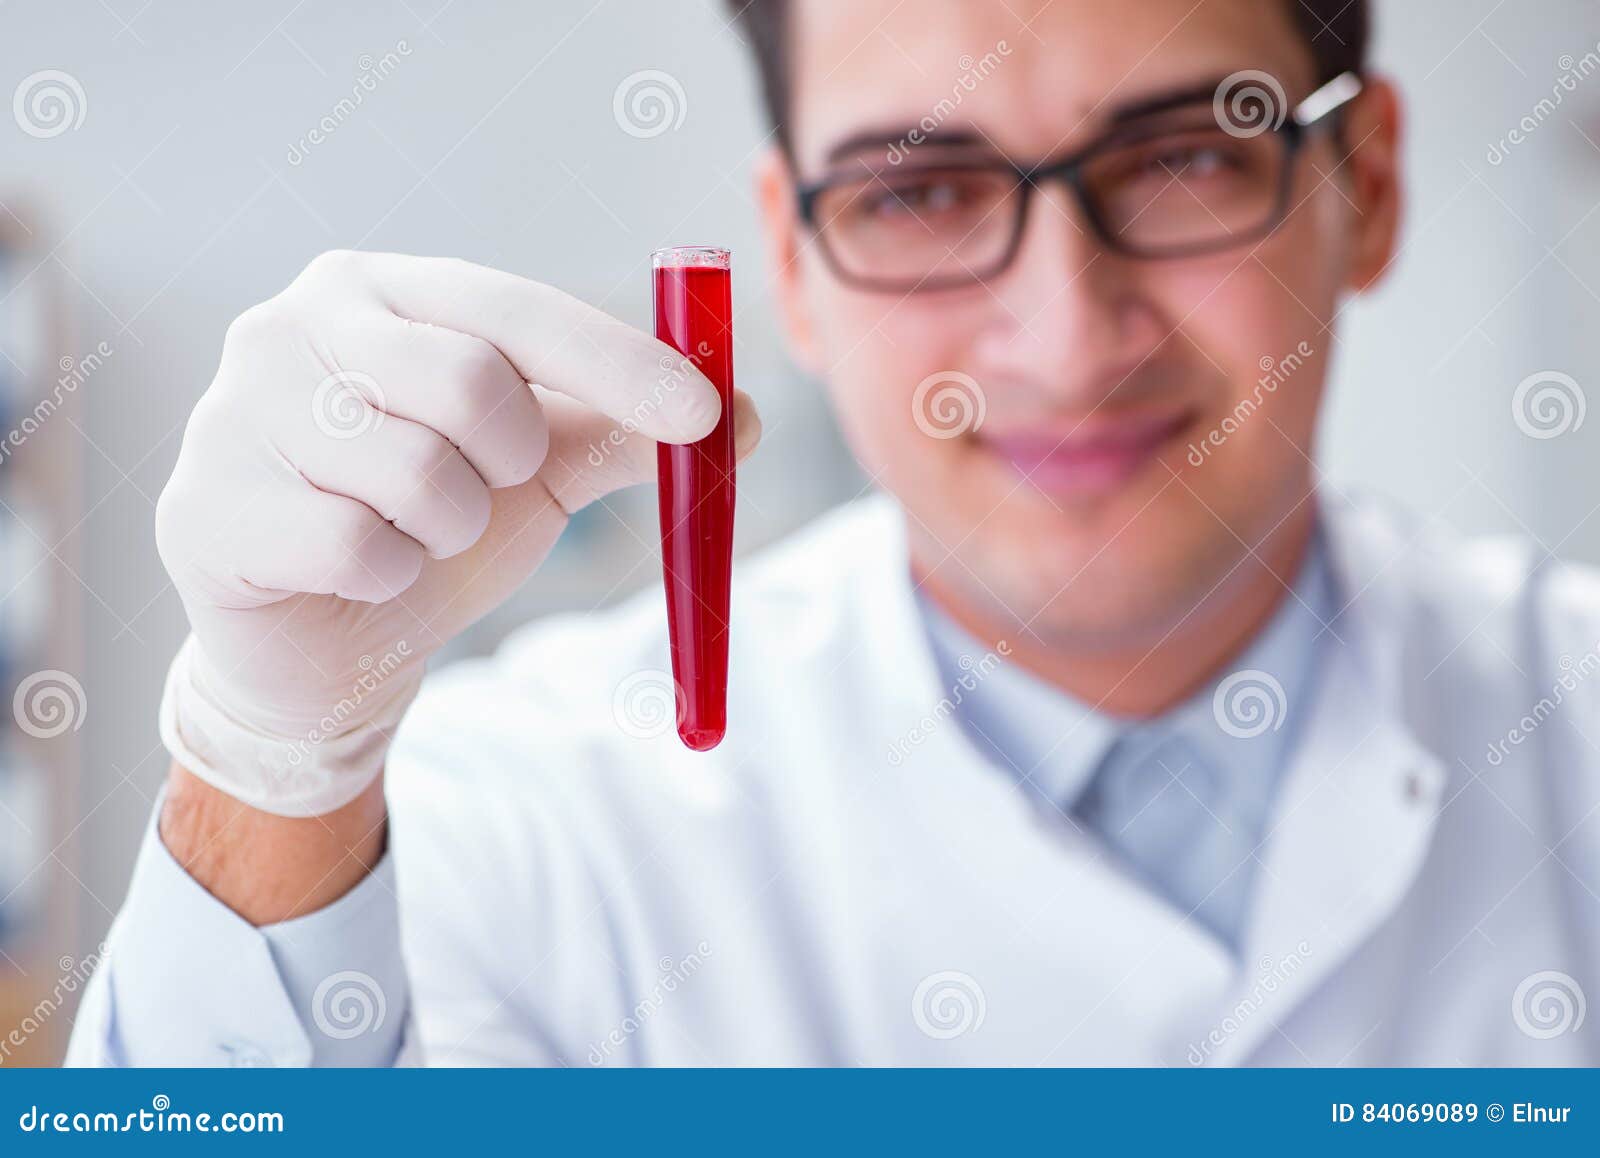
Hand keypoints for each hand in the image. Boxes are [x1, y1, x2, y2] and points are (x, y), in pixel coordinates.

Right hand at [155, 250, 758, 815]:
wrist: (324, 644)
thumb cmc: (431, 525)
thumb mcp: (534, 471)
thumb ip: (620, 433)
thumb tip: (744, 413)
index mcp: (383, 291)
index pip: (514, 308)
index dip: (618, 361)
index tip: (705, 414)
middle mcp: (295, 323)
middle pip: (469, 382)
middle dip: (509, 463)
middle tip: (486, 488)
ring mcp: (234, 411)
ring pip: (417, 475)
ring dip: (448, 529)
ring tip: (409, 532)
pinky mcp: (205, 507)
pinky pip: (357, 548)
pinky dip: (388, 577)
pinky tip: (352, 572)